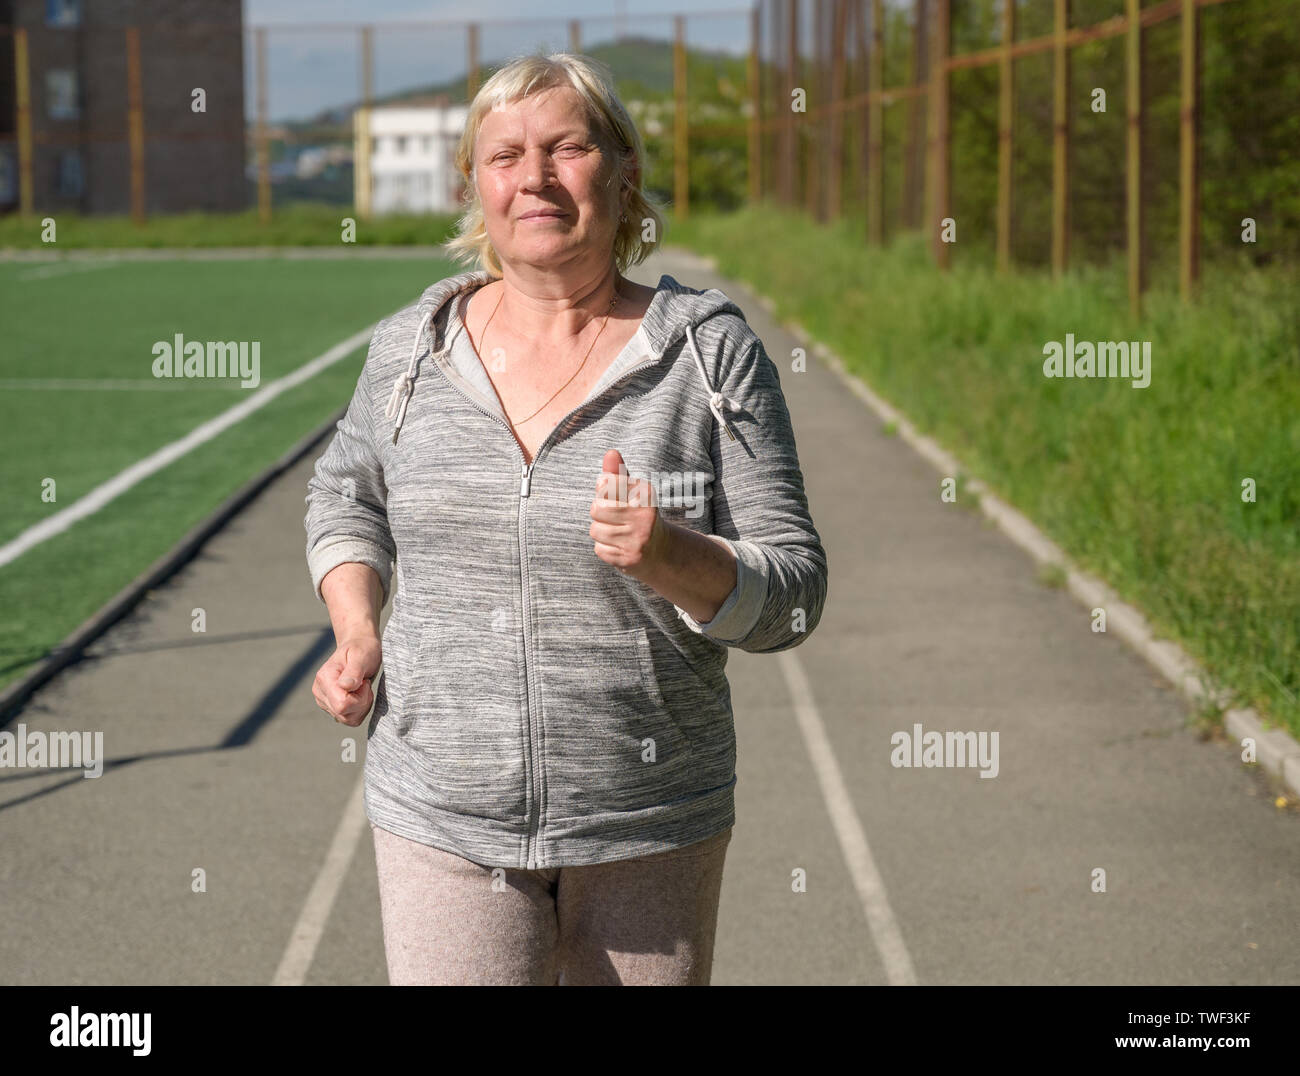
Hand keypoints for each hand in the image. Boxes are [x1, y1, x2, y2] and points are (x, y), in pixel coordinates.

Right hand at [313, 636, 381, 725]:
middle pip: (344, 714)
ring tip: (362, 688)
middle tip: (364, 684)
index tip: (363, 682)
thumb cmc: (362, 649)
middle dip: (361, 702)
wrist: (360, 647)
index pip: (342, 704)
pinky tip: (360, 695)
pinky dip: (359, 710)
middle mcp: (319, 691)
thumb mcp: (361, 656)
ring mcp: (324, 700)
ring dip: (361, 706)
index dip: (359, 698)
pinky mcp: (331, 706)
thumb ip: (353, 672)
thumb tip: (345, 686)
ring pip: (346, 719)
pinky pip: (348, 719)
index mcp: (324, 678)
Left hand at [589, 449, 672, 581]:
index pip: (605, 484)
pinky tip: (620, 547)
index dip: (605, 491)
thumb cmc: (639, 515)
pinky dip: (605, 549)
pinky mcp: (628, 558)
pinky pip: (599, 549)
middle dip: (601, 514)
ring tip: (619, 533)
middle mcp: (645, 517)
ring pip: (595, 530)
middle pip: (596, 509)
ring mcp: (637, 539)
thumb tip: (610, 453)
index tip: (618, 497)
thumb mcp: (632, 492)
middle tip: (617, 518)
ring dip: (602, 533)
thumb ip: (618, 473)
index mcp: (646, 494)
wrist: (660, 552)